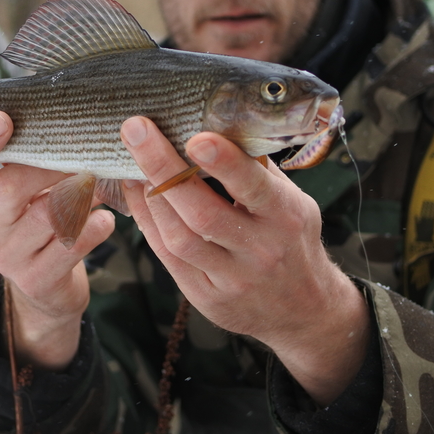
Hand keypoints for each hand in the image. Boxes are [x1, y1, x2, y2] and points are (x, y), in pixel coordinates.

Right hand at [0, 112, 114, 369]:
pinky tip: (104, 219)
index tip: (1, 118)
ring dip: (80, 195)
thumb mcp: (27, 190)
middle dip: (50, 165)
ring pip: (47, 215)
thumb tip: (64, 114)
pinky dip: (95, 227)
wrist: (48, 287)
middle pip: (9, 187)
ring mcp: (9, 257)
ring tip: (96, 185)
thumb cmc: (41, 220)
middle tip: (79, 154)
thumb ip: (31, 158)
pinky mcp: (36, 280)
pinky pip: (71, 245)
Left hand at [120, 116, 370, 404]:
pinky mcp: (207, 298)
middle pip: (203, 213)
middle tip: (136, 129)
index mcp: (286, 218)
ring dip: (150, 196)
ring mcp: (232, 279)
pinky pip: (168, 257)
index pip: (254, 188)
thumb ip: (258, 170)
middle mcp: (260, 250)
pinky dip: (147, 221)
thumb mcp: (293, 202)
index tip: (197, 137)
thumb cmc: (292, 239)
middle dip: (165, 168)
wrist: (304, 310)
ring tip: (129, 159)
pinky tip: (135, 192)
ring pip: (180, 238)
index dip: (225, 163)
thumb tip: (218, 123)